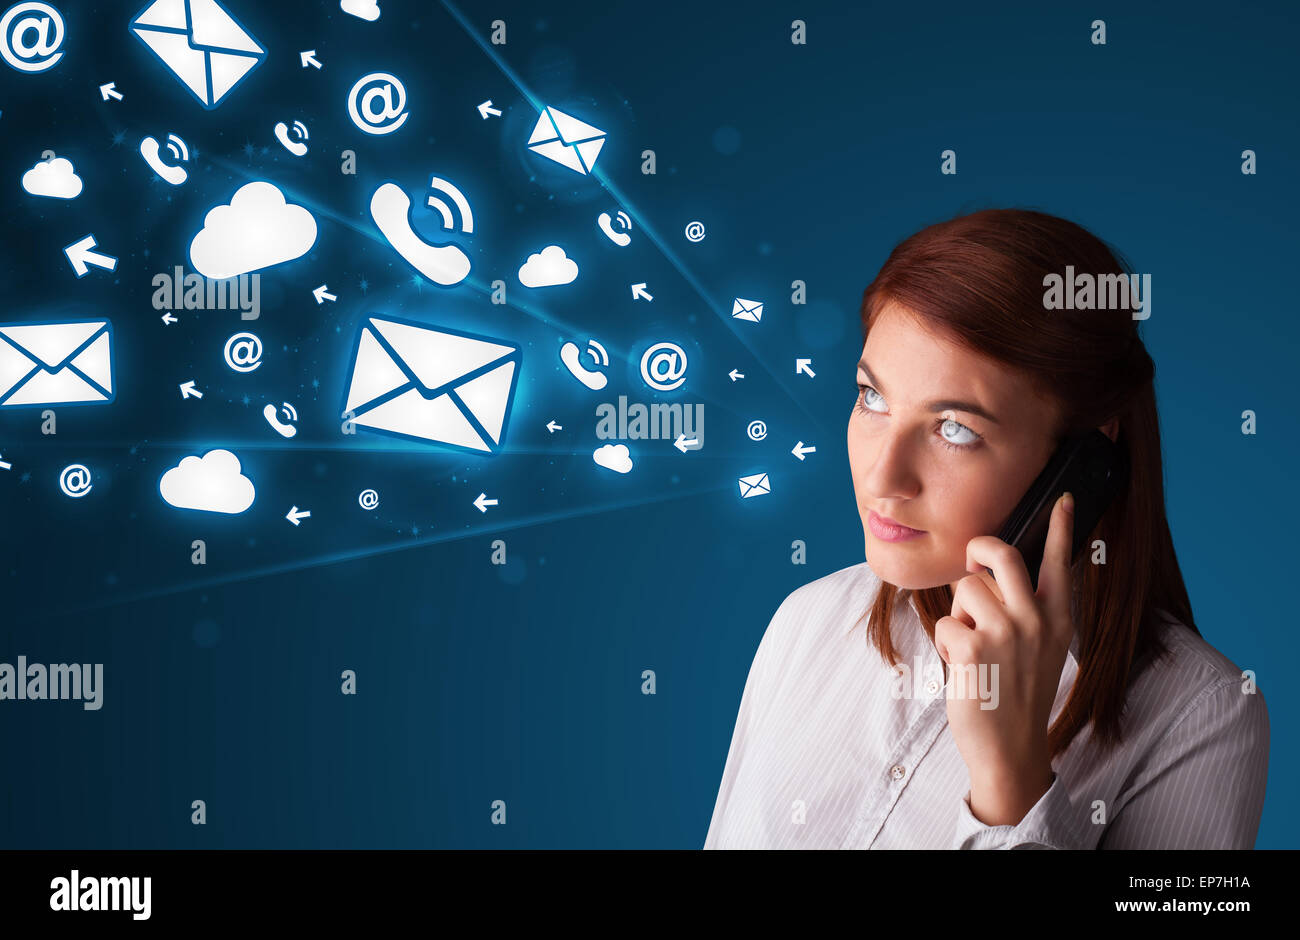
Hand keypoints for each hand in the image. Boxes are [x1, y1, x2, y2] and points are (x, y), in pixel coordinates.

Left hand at [935, 491, 1076, 826]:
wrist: (1010, 749)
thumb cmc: (1016, 693)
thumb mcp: (1040, 649)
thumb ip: (1028, 611)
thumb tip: (995, 573)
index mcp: (1057, 619)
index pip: (1059, 563)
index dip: (1061, 528)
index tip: (1063, 498)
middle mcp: (1037, 620)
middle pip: (1002, 555)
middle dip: (979, 551)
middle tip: (973, 565)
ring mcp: (1008, 633)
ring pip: (966, 588)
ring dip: (959, 614)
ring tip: (971, 647)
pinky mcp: (975, 648)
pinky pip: (946, 623)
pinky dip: (946, 645)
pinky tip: (963, 669)